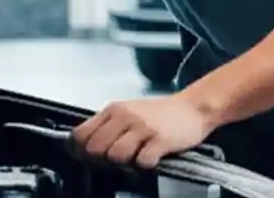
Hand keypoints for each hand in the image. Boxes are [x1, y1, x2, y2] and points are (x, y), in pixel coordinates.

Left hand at [69, 94, 215, 169]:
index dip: (81, 150)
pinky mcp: (160, 139)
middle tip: (117, 159)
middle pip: (95, 148)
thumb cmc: (161, 114)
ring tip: (136, 157)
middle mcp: (125, 116)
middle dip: (103, 160)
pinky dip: (145, 165)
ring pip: (115, 156)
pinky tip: (151, 157)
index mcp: (114, 110)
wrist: (193, 108)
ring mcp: (143, 127)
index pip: (80, 134)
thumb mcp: (129, 112)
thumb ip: (107, 126)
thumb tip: (83, 148)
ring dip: (125, 163)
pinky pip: (142, 162)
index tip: (90, 156)